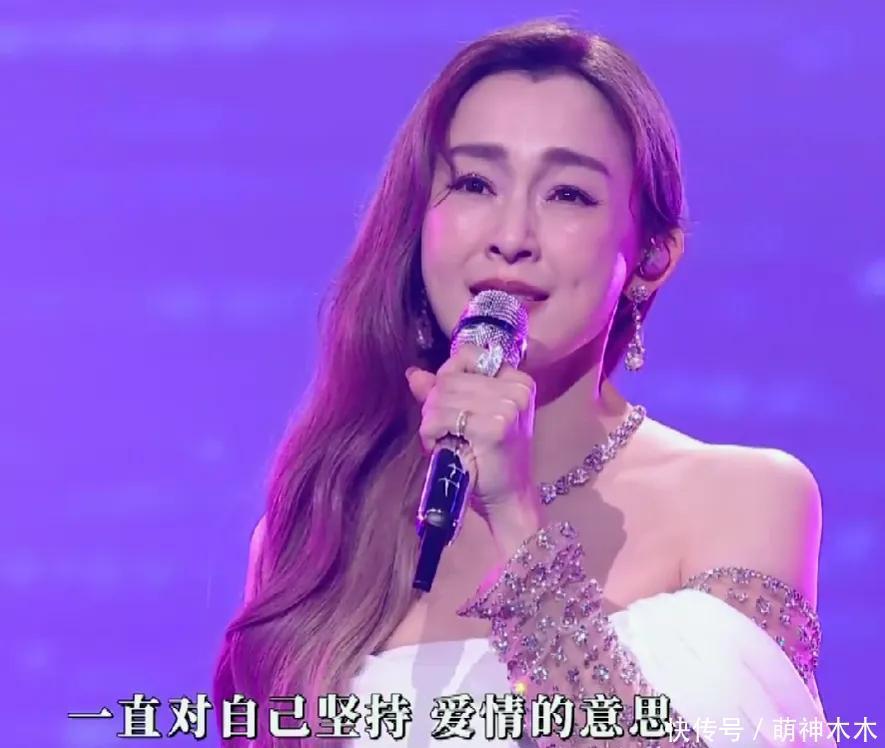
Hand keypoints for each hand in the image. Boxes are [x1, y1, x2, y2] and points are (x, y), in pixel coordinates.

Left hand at [405, 343, 537, 519]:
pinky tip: (439, 447)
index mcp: (518, 380)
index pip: (468, 355)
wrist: (506, 498)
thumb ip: (443, 391)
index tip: (448, 404)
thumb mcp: (469, 417)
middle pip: (450, 377)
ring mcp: (508, 407)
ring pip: (441, 396)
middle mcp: (517, 389)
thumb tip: (412, 373)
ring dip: (430, 422)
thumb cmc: (489, 459)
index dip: (447, 376)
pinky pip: (440, 417)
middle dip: (434, 405)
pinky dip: (430, 434)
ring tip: (441, 441)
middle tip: (440, 431)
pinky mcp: (494, 427)